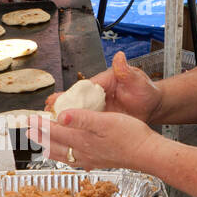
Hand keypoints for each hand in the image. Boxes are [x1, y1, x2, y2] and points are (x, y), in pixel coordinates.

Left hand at [26, 108, 164, 171]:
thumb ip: (81, 118)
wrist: (147, 153)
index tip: (29, 119)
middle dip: (41, 138)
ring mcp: (91, 158)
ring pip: (64, 154)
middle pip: (56, 144)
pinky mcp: (100, 161)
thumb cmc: (130, 135)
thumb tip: (61, 116)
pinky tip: (70, 158)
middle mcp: (84, 151)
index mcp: (83, 139)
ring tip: (42, 147)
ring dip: (51, 149)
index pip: (55, 131)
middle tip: (28, 132)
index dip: (41, 124)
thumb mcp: (105, 121)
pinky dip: (68, 158)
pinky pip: (76, 160)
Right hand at [44, 51, 162, 122]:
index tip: (54, 100)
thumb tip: (120, 57)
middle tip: (42, 115)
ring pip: (76, 116)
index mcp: (101, 84)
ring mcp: (97, 110)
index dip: (66, 96)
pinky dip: (75, 131)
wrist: (154, 106)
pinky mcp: (101, 121)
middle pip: (73, 103)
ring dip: (62, 121)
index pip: (80, 89)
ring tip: (46, 127)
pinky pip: (86, 126)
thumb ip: (126, 71)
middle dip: (57, 109)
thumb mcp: (137, 80)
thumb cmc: (145, 90)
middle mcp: (96, 97)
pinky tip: (65, 139)